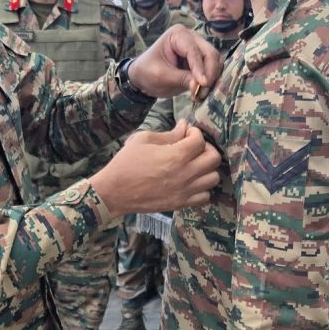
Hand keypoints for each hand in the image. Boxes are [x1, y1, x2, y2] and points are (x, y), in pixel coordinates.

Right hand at [89, 120, 220, 215]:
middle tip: (194, 147)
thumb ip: (169, 134)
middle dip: (207, 148)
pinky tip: (191, 181)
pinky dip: (202, 188)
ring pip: (213, 178)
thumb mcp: (144, 140)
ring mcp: (184, 191)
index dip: (195, 132)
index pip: (200, 139)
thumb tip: (184, 125)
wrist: (114, 192)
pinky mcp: (180, 204)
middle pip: (214, 159)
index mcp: (175, 156)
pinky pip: (205, 196)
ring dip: (207, 168)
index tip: (186, 132)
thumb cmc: (126, 162)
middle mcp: (185, 174)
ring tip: (194, 164)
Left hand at [126, 25, 221, 98]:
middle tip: (203, 91)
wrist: (143, 78)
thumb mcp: (161, 76)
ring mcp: (198, 48)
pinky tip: (202, 92)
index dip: (200, 67)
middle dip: (209, 73)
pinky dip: (211, 81)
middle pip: (210, 53)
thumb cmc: (147, 72)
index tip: (203, 83)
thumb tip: (200, 84)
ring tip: (200, 94)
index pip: (193, 50)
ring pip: (215, 62)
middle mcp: (192, 37)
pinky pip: (213, 69)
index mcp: (178, 34)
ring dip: (212, 79)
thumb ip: (182, 78)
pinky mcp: (202, 61)